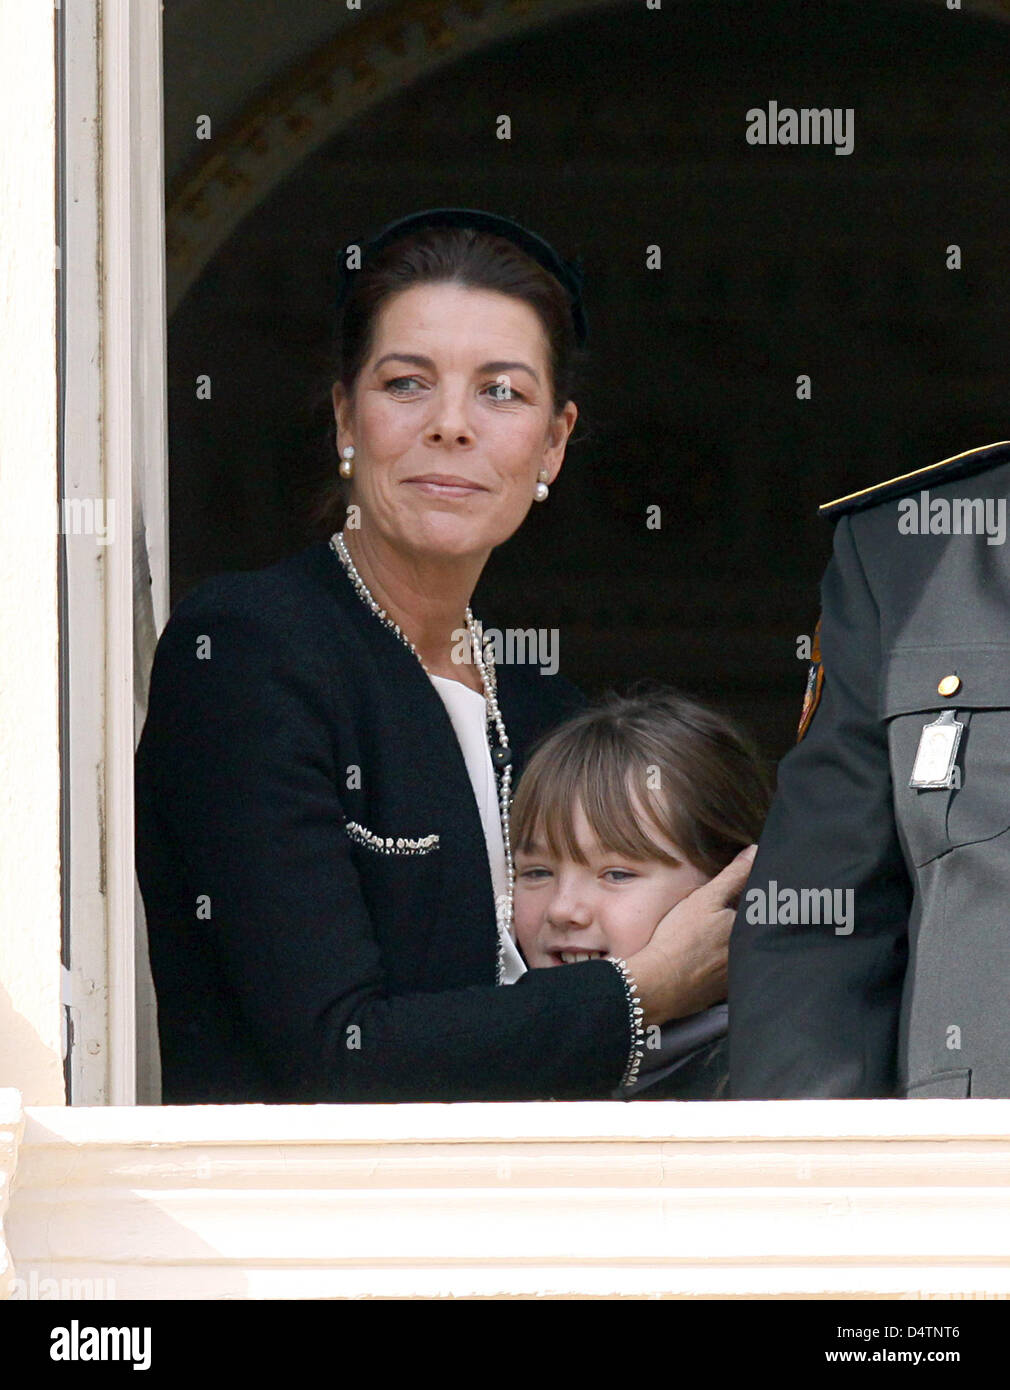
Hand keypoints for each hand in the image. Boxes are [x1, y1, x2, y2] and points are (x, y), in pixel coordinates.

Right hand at [623, 844, 757, 1025]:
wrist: (657, 983)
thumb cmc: (679, 939)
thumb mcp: (705, 898)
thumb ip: (733, 875)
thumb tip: (756, 852)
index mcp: (751, 930)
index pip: (766, 909)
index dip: (761, 899)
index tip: (759, 890)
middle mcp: (750, 955)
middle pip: (757, 933)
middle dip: (752, 921)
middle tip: (741, 911)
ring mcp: (738, 976)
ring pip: (746, 953)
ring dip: (743, 944)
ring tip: (720, 934)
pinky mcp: (724, 992)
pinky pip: (734, 974)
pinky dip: (727, 964)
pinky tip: (711, 958)